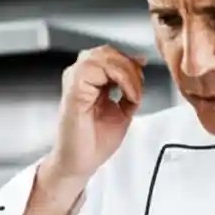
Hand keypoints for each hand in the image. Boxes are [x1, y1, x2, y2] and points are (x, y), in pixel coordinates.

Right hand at [46, 45, 145, 184]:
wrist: (81, 163)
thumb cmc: (95, 142)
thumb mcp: (122, 108)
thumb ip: (130, 86)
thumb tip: (140, 61)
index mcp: (88, 79)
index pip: (110, 54)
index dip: (129, 62)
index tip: (141, 81)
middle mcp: (78, 76)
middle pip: (106, 51)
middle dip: (130, 66)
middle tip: (139, 89)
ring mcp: (74, 82)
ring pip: (102, 56)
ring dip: (126, 72)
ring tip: (133, 94)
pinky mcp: (73, 91)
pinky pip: (95, 69)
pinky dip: (119, 79)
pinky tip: (126, 96)